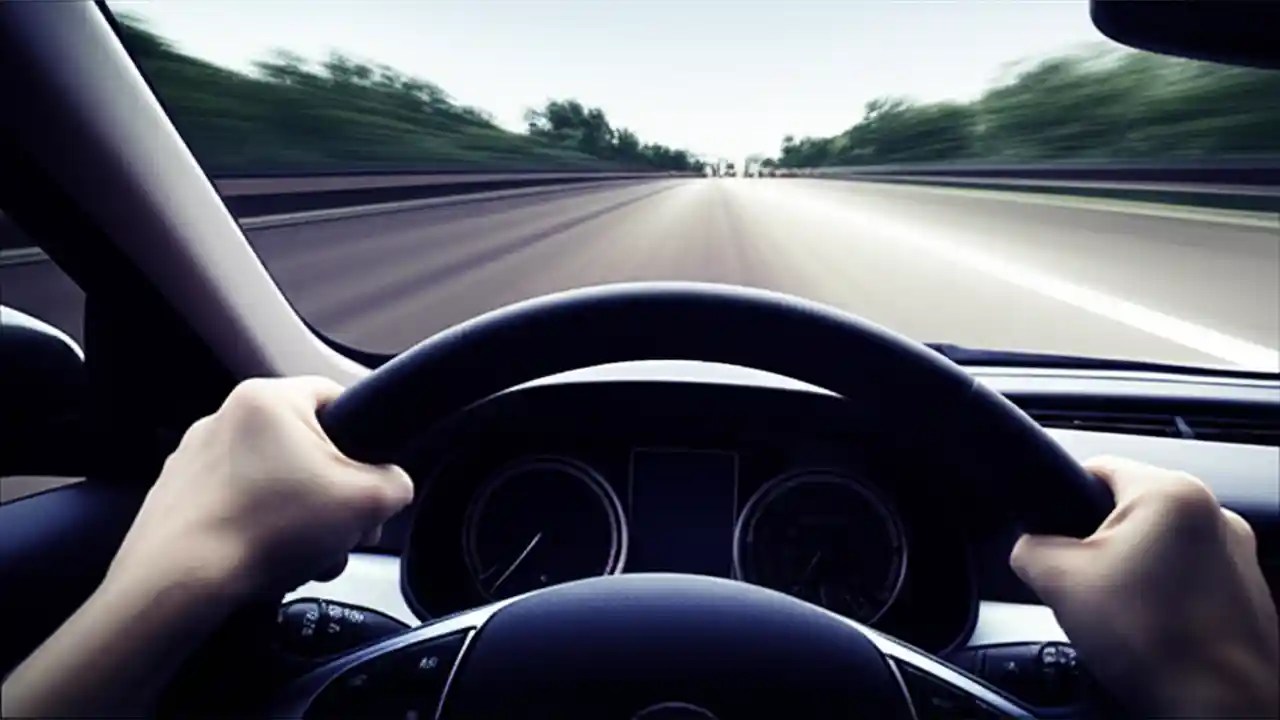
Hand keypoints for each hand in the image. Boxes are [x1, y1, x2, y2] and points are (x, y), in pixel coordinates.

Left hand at [107, 375, 413, 600]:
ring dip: (298, 519)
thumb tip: (390, 485)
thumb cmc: (268, 530)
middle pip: (307, 449)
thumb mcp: (365, 502)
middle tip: (340, 533)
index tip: (367, 481)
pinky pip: (237, 504)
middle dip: (331, 495)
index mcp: (268, 398)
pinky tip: (264, 562)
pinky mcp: (176, 495)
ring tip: (302, 557)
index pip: (339, 398)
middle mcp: (224, 416)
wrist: (181, 583)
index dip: (365, 440)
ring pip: (274, 482)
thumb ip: (395, 483)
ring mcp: (193, 456)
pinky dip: (258, 530)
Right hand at [1011, 456, 1278, 717]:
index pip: (1096, 468)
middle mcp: (1216, 512)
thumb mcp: (1057, 581)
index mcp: (1172, 492)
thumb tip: (1030, 546)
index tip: (1057, 541)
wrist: (1219, 708)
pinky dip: (1164, 596)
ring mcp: (1239, 553)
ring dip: (1133, 572)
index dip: (1063, 502)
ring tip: (1122, 615)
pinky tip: (1152, 630)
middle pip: (1128, 511)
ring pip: (1159, 546)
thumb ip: (1029, 546)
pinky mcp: (1249, 591)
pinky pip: (1188, 577)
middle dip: (1099, 547)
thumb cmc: (1152, 642)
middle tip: (1087, 587)